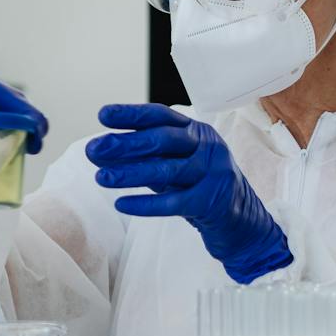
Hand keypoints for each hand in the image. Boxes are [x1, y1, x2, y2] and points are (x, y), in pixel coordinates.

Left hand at [87, 103, 293, 283]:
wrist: (240, 221)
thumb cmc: (199, 187)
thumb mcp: (173, 165)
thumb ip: (144, 156)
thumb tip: (99, 150)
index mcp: (196, 131)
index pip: (161, 116)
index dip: (132, 114)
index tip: (103, 115)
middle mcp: (207, 147)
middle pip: (162, 140)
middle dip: (125, 144)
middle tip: (94, 148)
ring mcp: (213, 173)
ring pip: (167, 170)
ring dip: (130, 173)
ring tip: (100, 177)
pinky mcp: (212, 202)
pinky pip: (174, 202)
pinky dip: (146, 204)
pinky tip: (121, 203)